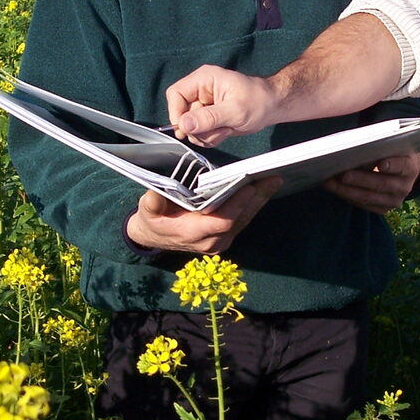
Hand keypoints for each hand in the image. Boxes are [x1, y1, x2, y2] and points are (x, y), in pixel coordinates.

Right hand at [125, 178, 280, 253]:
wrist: (155, 237)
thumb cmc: (153, 221)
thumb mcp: (147, 211)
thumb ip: (152, 203)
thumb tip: (156, 194)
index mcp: (192, 234)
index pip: (222, 221)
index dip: (237, 205)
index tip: (249, 186)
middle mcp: (211, 241)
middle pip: (240, 219)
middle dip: (257, 198)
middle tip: (272, 179)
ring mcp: (220, 241)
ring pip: (245, 220)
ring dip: (260, 200)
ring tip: (273, 180)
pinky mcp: (225, 236)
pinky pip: (242, 219)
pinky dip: (253, 204)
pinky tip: (263, 189)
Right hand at [166, 66, 278, 147]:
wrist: (272, 106)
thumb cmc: (259, 100)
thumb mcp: (234, 110)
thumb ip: (208, 117)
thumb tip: (184, 124)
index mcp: (203, 79)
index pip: (175, 94)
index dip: (176, 112)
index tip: (187, 128)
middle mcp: (200, 91)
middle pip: (182, 114)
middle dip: (198, 128)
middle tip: (218, 129)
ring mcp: (204, 105)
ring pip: (190, 127)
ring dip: (206, 135)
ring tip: (225, 128)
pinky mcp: (208, 118)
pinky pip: (199, 133)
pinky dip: (210, 138)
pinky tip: (225, 131)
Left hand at [321, 151, 419, 214]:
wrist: (405, 170)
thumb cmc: (393, 152)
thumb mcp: (394, 146)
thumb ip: (381, 146)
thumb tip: (357, 149)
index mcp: (410, 167)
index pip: (402, 166)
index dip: (391, 165)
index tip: (381, 164)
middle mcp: (404, 187)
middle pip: (381, 184)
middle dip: (360, 180)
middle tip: (342, 175)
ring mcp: (394, 200)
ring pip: (368, 197)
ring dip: (346, 190)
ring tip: (330, 182)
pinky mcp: (383, 209)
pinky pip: (363, 205)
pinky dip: (347, 196)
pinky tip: (334, 188)